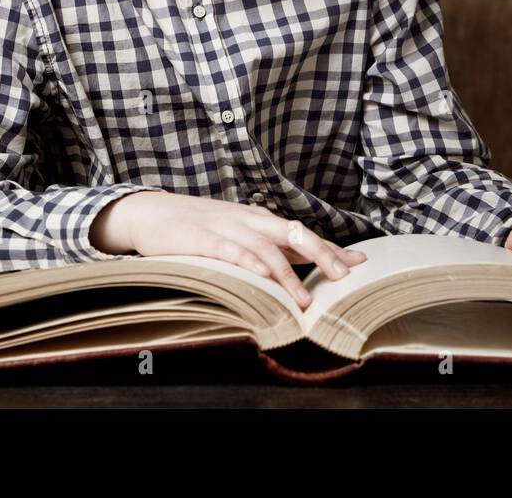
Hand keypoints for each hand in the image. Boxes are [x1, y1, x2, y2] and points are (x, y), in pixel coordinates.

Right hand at [91, 190, 366, 309]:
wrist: (152, 212)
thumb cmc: (198, 227)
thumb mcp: (236, 233)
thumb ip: (265, 247)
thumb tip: (300, 266)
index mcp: (260, 220)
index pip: (302, 233)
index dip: (331, 247)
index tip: (359, 261)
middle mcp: (249, 220)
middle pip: (293, 233)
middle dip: (321, 254)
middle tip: (344, 275)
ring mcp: (227, 227)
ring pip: (265, 248)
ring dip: (287, 274)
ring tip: (304, 299)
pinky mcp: (202, 239)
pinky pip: (230, 251)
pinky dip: (248, 264)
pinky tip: (263, 278)